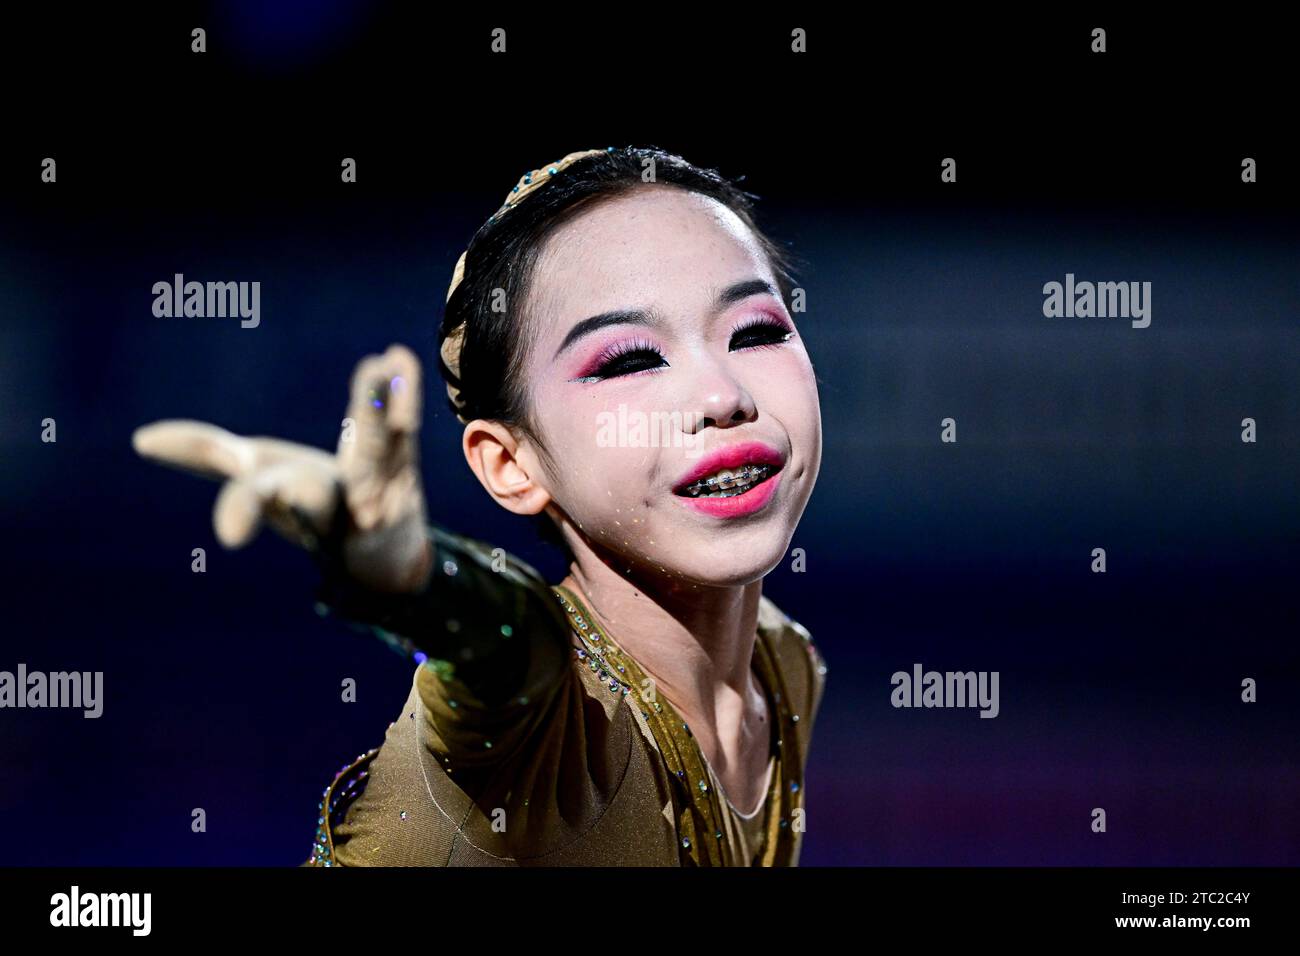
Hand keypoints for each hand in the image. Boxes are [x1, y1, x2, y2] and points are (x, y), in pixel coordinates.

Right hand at [131, 344, 433, 592]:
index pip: (249, 494)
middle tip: (288, 492)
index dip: (219, 484)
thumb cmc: (315, 505)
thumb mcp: (259, 475)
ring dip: (369, 413)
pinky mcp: (404, 467)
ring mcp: (370, 488)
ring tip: (375, 368)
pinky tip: (397, 355)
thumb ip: (207, 454)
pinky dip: (402, 392)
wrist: (388, 552)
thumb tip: (141, 440)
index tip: (176, 471)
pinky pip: (402, 427)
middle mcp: (327, 500)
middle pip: (302, 489)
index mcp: (283, 499)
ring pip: (368, 450)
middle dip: (299, 486)